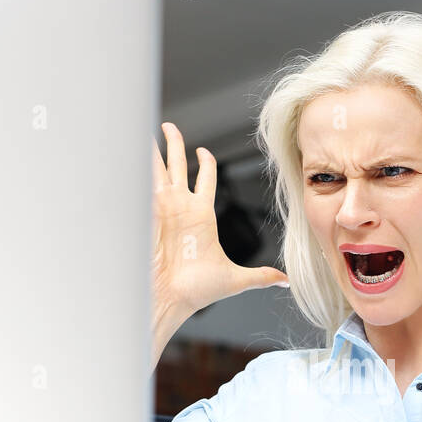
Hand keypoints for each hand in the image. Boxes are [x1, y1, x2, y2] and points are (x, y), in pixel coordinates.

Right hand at [152, 121, 286, 317]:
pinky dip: (141, 160)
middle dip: (174, 145)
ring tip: (150, 125)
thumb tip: (285, 280)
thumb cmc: (197, 290)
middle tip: (169, 127)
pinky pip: (145, 177)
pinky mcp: (150, 208)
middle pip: (177, 166)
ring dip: (156, 147)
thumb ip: (261, 276)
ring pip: (160, 167)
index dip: (204, 163)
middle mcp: (181, 207)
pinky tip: (135, 141)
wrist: (170, 296)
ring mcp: (164, 206)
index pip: (204, 181)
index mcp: (201, 216)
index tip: (203, 151)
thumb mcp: (236, 279)